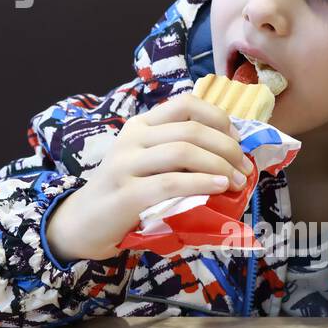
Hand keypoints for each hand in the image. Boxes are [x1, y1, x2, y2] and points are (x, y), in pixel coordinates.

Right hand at [45, 91, 253, 262]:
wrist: (83, 223)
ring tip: (236, 182)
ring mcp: (125, 165)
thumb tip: (230, 153)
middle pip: (190, 130)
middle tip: (243, 169)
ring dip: (219, 165)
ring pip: (183, 152)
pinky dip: (201, 183)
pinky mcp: (125, 194)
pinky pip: (171, 183)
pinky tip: (218, 188)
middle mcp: (131, 139)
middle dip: (227, 147)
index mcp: (140, 126)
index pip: (185, 104)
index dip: (218, 117)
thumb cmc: (125, 193)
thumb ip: (176, 153)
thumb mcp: (146, 163)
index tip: (236, 139)